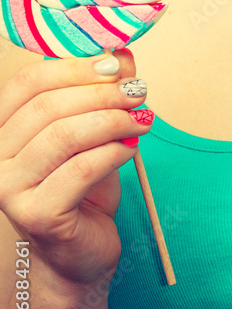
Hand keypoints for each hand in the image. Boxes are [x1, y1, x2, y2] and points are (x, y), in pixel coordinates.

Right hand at [0, 49, 151, 291]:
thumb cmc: (83, 189)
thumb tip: (123, 56)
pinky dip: (113, 152)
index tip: (116, 64)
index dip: (74, 67)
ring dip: (112, 120)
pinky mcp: (35, 214)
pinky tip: (131, 148)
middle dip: (102, 93)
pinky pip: (80, 169)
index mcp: (2, 128)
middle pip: (48, 106)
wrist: (82, 252)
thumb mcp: (92, 133)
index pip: (28, 82)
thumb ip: (101, 96)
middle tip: (139, 91)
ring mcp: (9, 188)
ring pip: (64, 136)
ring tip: (141, 120)